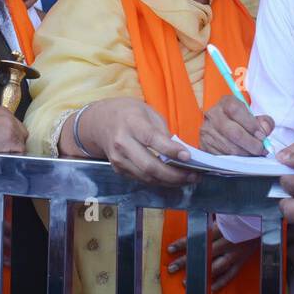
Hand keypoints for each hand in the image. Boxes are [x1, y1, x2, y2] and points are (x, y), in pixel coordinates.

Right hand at [0, 106, 27, 155]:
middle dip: (15, 145)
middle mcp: (9, 118)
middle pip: (22, 135)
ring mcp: (11, 129)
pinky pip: (18, 154)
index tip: (5, 144)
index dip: (11, 137)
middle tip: (3, 152)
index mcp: (2, 111)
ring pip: (21, 146)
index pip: (16, 126)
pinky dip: (10, 159)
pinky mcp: (10, 141)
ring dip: (11, 153)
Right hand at [73, 98, 198, 187]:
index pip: (152, 139)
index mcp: (131, 123)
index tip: (188, 156)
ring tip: (188, 179)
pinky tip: (172, 179)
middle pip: (149, 166)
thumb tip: (180, 151)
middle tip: (194, 175)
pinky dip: (159, 181)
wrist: (99, 122)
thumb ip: (162, 131)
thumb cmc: (128, 113)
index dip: (171, 150)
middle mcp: (122, 143)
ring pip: (147, 177)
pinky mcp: (119, 169)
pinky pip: (142, 179)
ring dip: (170, 181)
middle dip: (174, 175)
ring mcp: (118, 159)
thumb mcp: (147, 111)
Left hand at [166, 224, 259, 292]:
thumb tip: (193, 216)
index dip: (184, 243)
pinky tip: (208, 290)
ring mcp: (236, 255)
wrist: (265, 222)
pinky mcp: (241, 263)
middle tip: (171, 268)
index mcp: (224, 228)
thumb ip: (210, 216)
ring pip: (215, 267)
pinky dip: (219, 284)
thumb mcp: (226, 211)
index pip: (199, 237)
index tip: (170, 249)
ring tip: (185, 282)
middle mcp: (229, 243)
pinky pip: (229, 276)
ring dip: (200, 275)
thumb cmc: (242, 215)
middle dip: (186, 261)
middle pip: (204, 254)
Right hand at [200, 95, 272, 155]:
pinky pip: (223, 156)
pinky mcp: (204, 145)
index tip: (262, 136)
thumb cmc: (240, 121)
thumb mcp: (253, 116)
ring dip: (246, 154)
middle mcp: (213, 114)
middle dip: (251, 144)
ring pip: (229, 147)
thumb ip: (264, 122)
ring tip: (254, 154)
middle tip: (261, 149)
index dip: (252, 125)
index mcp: (226, 102)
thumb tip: (265, 130)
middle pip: (234, 132)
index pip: (237, 111)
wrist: (220, 126)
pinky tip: (243, 157)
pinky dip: (236, 159)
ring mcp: (207, 131)